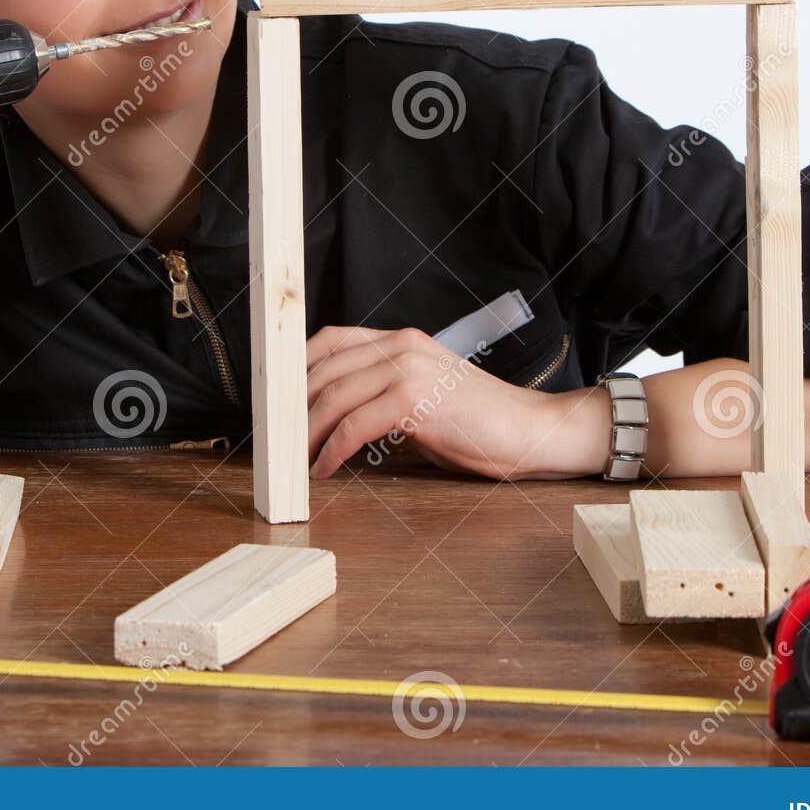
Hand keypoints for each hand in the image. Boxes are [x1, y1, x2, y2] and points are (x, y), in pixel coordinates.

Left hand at [305, 325, 602, 481]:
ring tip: (297, 460)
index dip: (295, 369)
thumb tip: (335, 415)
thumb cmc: (481, 422)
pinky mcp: (415, 399)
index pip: (330, 340)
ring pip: (333, 397)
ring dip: (307, 434)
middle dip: (293, 408)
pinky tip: (327, 469)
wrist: (532, 431)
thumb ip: (384, 392)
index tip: (277, 401)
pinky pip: (354, 424)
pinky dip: (333, 450)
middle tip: (277, 440)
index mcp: (401, 341)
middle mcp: (401, 346)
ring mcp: (408, 369)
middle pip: (323, 370)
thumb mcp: (425, 394)